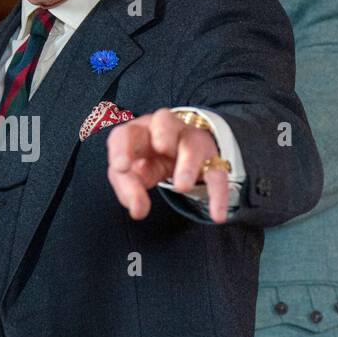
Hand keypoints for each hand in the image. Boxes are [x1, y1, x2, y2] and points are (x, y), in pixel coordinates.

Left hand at [106, 108, 229, 222]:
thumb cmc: (150, 161)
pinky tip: (217, 216)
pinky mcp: (211, 161)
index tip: (120, 167)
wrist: (182, 153)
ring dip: (188, 164)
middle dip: (163, 134)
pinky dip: (217, 195)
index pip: (126, 133)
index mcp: (140, 132)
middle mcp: (165, 130)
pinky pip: (217, 175)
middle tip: (161, 148)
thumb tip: (137, 210)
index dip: (122, 148)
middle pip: (164, 120)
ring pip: (192, 145)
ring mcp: (191, 142)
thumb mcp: (135, 173)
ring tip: (182, 187)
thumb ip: (129, 189)